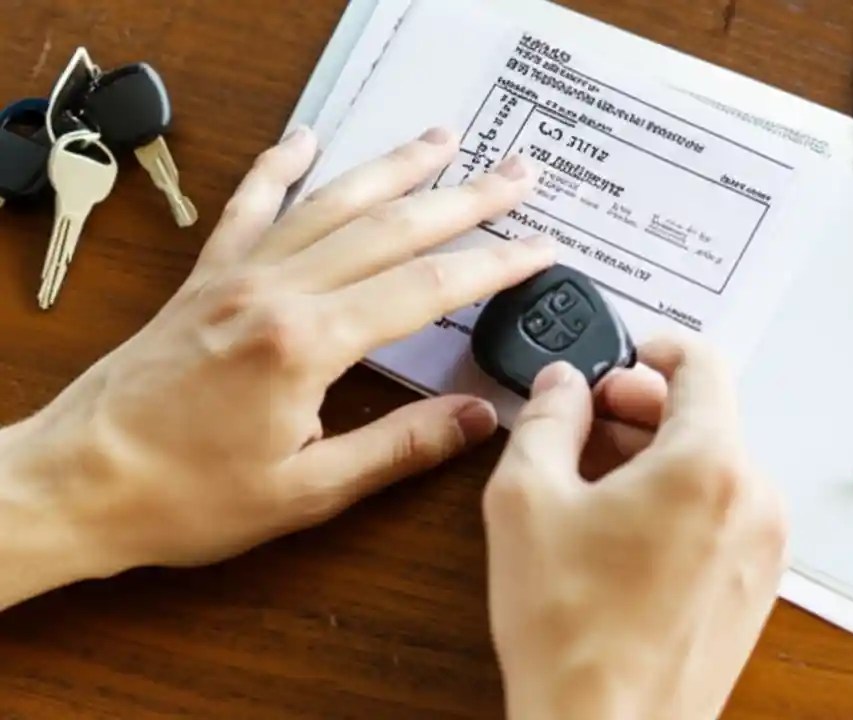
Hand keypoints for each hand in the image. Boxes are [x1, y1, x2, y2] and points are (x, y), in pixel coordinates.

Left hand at [0, 125, 554, 604]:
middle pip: (390, 228)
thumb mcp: (307, 491)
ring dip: (393, 168)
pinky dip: (279, 168)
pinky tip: (306, 141)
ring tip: (442, 140)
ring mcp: (237, 275)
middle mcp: (275, 291)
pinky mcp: (204, 278)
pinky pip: (249, 207)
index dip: (493, 265)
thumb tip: (475, 419)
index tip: (540, 247)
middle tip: (518, 177)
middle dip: (464, 200)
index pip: (426, 289)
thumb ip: (399, 448)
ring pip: (330, 203)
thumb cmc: (183, 496)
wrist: (77, 482)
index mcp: (307, 344)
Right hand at [483, 338, 789, 719]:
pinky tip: (624, 529)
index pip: (703, 364)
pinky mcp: (756, 585)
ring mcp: (764, 547)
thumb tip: (564, 384)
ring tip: (594, 481)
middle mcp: (756, 499)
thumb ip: (548, 418)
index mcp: (711, 463)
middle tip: (587, 421)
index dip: (657, 347)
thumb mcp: (527, 500)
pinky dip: (681, 499)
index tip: (624, 355)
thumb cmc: (571, 630)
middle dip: (644, 407)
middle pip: (707, 416)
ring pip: (715, 466)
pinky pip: (724, 512)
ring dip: (659, 456)